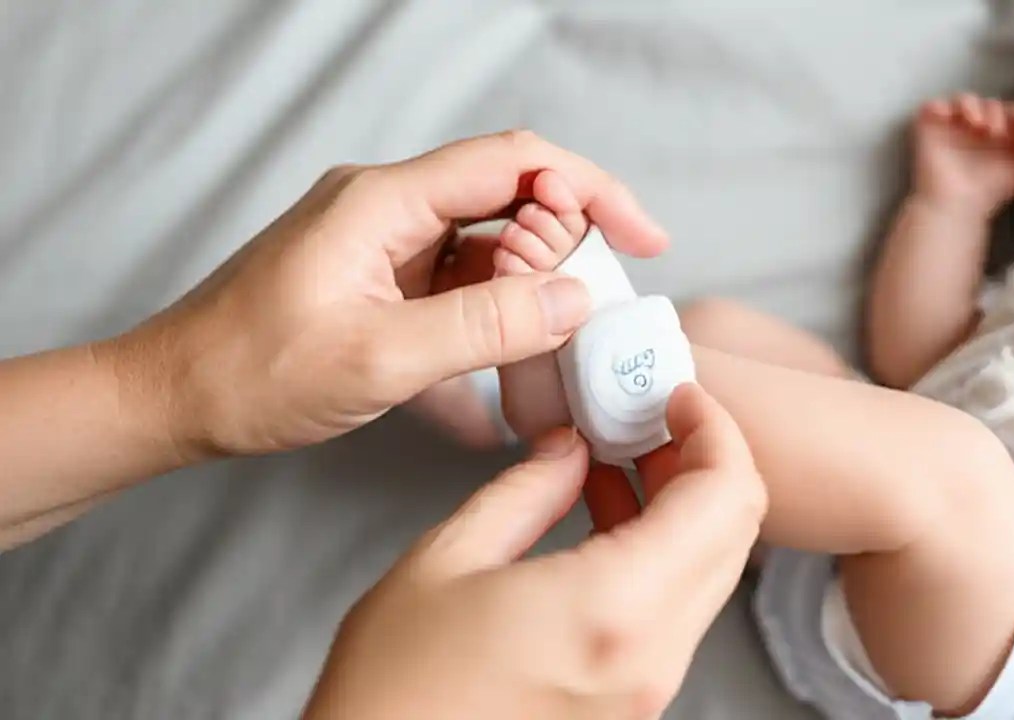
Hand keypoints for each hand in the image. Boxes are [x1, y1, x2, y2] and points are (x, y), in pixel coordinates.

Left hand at [110, 131, 667, 458]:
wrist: (172, 398)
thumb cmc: (250, 373)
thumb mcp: (378, 358)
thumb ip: (484, 326)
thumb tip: (574, 300)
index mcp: (384, 201)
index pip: (515, 162)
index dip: (591, 189)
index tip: (643, 237)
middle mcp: (389, 207)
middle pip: (510, 196)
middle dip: (562, 247)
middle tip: (577, 314)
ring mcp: (385, 242)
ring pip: (490, 242)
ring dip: (531, 284)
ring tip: (551, 341)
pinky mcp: (382, 279)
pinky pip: (461, 279)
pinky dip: (497, 310)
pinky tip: (512, 359)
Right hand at [304, 385, 766, 719]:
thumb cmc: (392, 688)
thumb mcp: (447, 560)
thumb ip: (527, 489)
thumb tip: (570, 445)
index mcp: (613, 608)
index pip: (724, 498)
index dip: (715, 430)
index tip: (677, 396)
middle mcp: (652, 655)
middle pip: (734, 533)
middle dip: (705, 459)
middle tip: (648, 418)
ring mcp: (648, 686)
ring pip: (712, 570)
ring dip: (684, 504)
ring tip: (620, 457)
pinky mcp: (631, 701)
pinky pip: (678, 608)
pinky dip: (663, 550)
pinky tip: (607, 514)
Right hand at [912, 95, 1013, 215]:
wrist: (957, 205)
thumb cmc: (990, 192)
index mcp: (998, 138)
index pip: (1010, 113)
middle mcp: (975, 132)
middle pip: (989, 103)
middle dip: (995, 113)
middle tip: (995, 133)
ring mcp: (952, 129)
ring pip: (963, 100)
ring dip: (972, 106)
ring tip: (976, 124)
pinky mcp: (929, 130)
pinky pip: (932, 106)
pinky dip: (940, 106)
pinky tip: (949, 119)